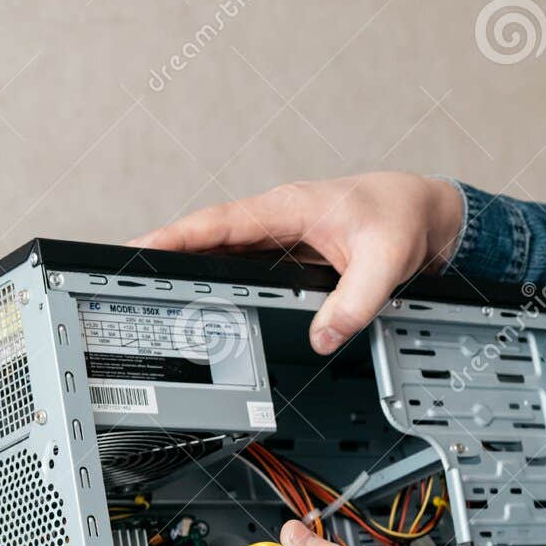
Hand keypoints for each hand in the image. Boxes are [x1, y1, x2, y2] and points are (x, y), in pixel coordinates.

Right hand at [129, 172, 464, 353]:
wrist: (423, 211)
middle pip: (207, 238)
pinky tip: (201, 298)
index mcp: (288, 208)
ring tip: (147, 295)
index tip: (137, 251)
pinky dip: (218, 277)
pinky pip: (242, 264)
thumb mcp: (385, 262)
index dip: (175, 238)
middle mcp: (276, 218)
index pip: (218, 223)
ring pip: (221, 252)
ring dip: (188, 269)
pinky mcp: (287, 252)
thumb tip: (323, 338)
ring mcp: (279, 234)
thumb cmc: (402, 218)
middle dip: (165, 256)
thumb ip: (356, 302)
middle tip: (121, 279)